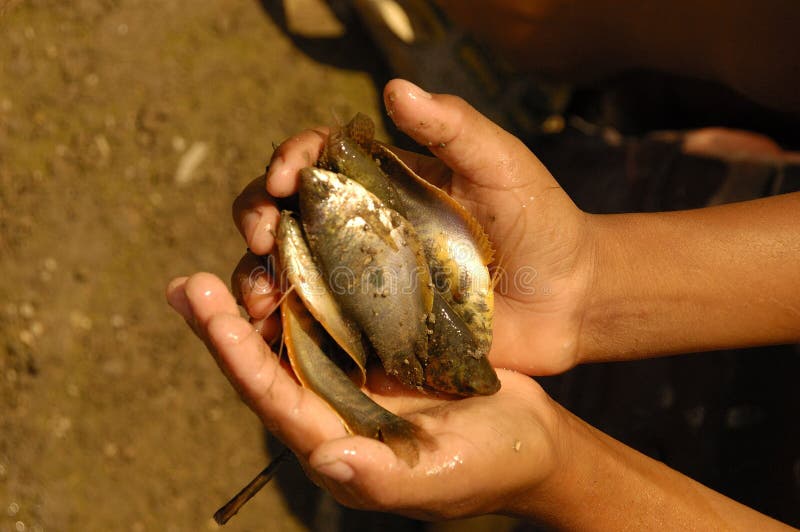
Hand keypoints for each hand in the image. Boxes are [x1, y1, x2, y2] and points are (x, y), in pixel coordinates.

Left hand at [166, 272, 560, 519]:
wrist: (533, 438)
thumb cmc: (490, 463)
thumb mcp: (441, 475)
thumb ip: (385, 477)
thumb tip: (325, 461)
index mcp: (334, 438)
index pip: (272, 397)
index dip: (235, 356)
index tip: (207, 310)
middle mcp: (331, 401)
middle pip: (264, 359)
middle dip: (223, 321)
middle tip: (188, 283)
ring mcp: (353, 368)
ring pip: (291, 328)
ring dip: (259, 291)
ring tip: (234, 250)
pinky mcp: (378, 341)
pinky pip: (333, 306)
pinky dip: (309, 276)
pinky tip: (296, 240)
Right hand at [231, 79, 593, 375]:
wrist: (570, 299)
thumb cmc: (540, 221)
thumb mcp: (501, 165)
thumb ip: (455, 127)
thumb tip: (395, 86)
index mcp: (384, 182)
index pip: (319, 160)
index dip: (291, 160)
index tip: (286, 177)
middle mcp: (365, 228)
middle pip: (286, 213)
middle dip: (256, 214)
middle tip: (258, 233)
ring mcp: (365, 280)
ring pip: (290, 270)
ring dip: (256, 276)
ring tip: (256, 295)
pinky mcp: (375, 330)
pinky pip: (318, 327)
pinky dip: (284, 329)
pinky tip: (268, 335)